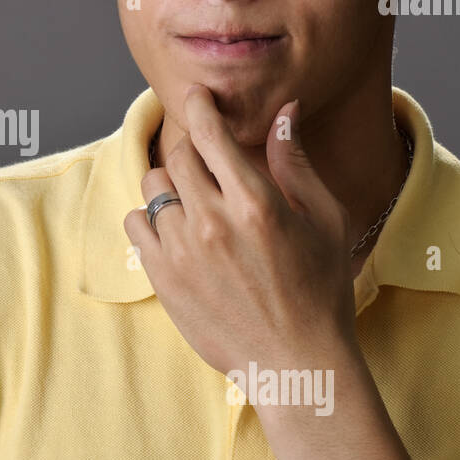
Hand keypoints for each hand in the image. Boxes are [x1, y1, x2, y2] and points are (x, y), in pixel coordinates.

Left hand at [124, 84, 355, 378]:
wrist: (296, 363)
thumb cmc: (321, 290)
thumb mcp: (324, 219)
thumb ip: (296, 162)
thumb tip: (283, 112)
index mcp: (255, 203)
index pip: (210, 133)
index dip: (199, 106)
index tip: (196, 96)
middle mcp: (212, 223)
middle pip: (179, 156)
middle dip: (193, 149)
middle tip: (209, 162)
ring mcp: (182, 252)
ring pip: (154, 187)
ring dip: (172, 185)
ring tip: (196, 202)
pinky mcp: (162, 278)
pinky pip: (135, 224)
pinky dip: (151, 219)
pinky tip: (176, 230)